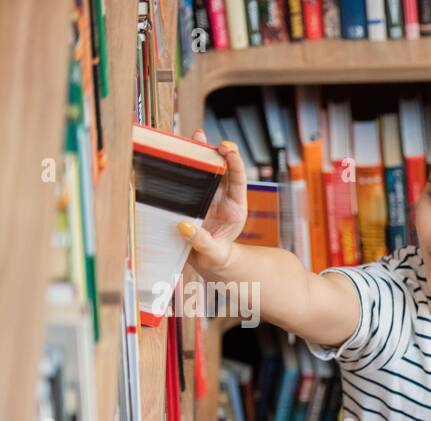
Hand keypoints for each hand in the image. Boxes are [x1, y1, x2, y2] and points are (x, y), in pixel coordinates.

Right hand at [182, 129, 248, 273]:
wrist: (207, 260)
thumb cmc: (214, 256)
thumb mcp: (212, 253)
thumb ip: (202, 242)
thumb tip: (185, 226)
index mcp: (235, 208)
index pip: (238, 181)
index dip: (235, 164)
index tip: (228, 152)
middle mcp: (223, 197)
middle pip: (224, 169)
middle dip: (218, 151)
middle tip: (208, 140)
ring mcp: (208, 195)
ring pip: (207, 169)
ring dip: (201, 151)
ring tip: (195, 136)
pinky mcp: (193, 196)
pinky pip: (190, 177)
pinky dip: (185, 162)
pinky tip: (178, 149)